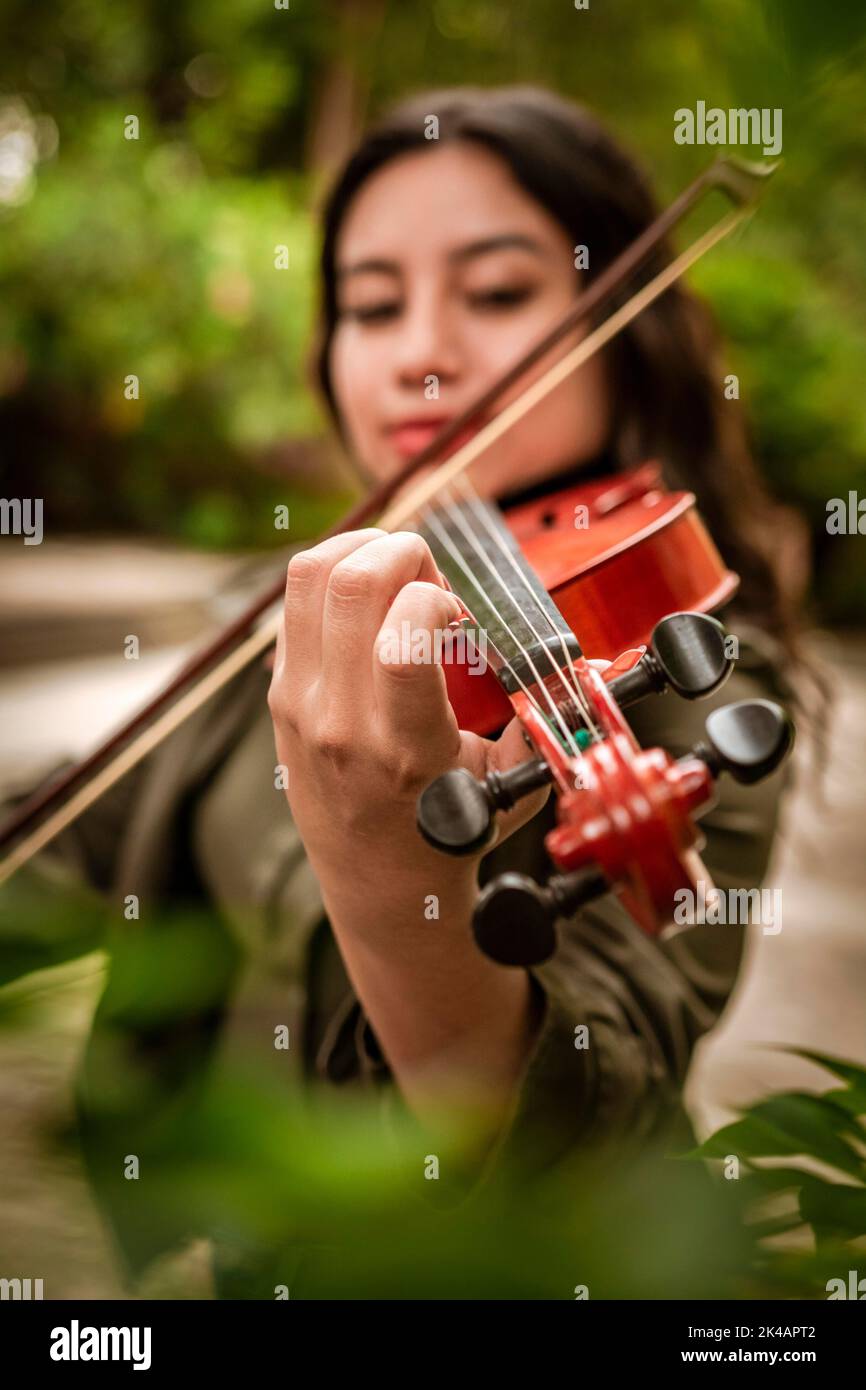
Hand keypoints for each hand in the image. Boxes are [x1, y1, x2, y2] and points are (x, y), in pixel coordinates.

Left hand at [267, 527, 550, 933]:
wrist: (377, 879)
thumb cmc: (447, 830)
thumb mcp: (508, 785)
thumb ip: (542, 722)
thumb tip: (588, 667)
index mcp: (405, 749)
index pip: (401, 643)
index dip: (435, 598)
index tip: (457, 611)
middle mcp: (341, 723)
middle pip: (350, 586)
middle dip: (402, 553)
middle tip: (429, 575)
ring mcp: (300, 705)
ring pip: (311, 578)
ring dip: (361, 551)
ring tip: (397, 572)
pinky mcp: (278, 692)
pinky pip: (293, 601)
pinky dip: (332, 575)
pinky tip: (368, 594)